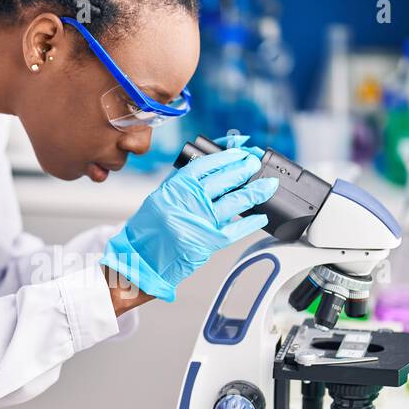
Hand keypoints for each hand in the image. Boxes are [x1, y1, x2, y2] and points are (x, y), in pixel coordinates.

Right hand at [100, 147, 277, 301]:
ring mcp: (199, 222)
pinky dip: (251, 222)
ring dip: (255, 191)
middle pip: (224, 180)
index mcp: (175, 188)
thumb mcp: (161, 198)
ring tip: (268, 185)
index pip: (205, 164)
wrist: (140, 259)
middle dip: (245, 168)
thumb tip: (213, 166)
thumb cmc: (149, 230)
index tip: (240, 149)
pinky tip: (261, 215)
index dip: (226, 155)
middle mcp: (187, 203)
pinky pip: (235, 230)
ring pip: (234, 202)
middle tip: (256, 162)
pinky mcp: (207, 242)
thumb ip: (184, 183)